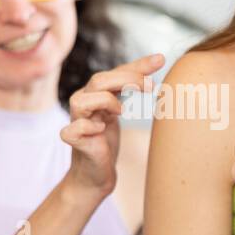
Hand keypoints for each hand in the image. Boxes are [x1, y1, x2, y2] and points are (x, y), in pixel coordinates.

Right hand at [61, 53, 164, 199]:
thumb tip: (158, 60)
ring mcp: (76, 122)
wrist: (95, 174)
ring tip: (122, 111)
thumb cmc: (107, 140)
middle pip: (98, 80)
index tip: (160, 60)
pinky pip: (74, 130)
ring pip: (80, 101)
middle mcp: (83, 103)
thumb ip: (132, 88)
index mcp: (94, 93)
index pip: (116, 72)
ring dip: (105, 101)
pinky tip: (102, 130)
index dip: (137, 66)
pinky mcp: (74, 141)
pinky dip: (87, 128)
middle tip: (152, 87)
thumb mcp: (121, 110)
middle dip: (127, 80)